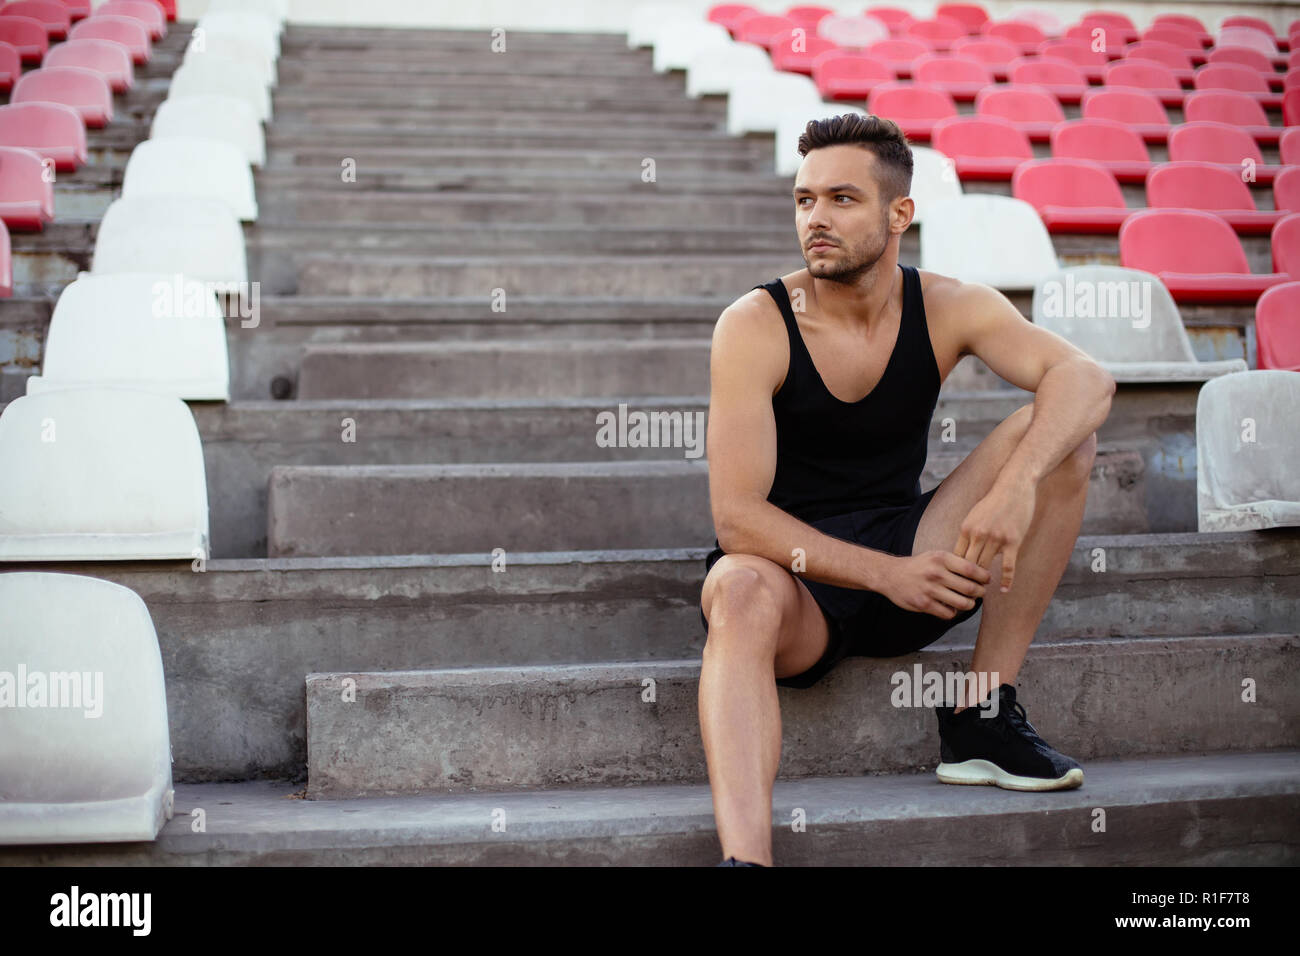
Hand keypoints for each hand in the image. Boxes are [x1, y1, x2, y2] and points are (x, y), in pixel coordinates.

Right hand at [880, 551, 989, 619]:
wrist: (891, 575)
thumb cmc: (919, 566)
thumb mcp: (936, 556)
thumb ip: (956, 563)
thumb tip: (981, 574)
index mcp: (941, 559)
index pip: (972, 569)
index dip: (984, 577)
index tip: (986, 580)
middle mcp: (936, 573)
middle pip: (970, 588)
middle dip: (980, 593)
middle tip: (980, 592)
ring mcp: (929, 590)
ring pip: (962, 603)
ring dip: (969, 605)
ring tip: (967, 602)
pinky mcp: (923, 604)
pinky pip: (948, 613)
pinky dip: (953, 612)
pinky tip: (950, 607)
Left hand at [954, 478, 1036, 592]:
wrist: (1014, 486)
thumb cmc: (994, 501)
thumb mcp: (974, 515)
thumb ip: (968, 533)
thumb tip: (962, 551)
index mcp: (966, 529)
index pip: (956, 557)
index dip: (954, 572)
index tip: (953, 583)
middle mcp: (978, 535)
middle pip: (968, 565)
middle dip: (965, 580)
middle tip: (964, 594)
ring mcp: (995, 538)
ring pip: (986, 567)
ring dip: (983, 581)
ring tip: (980, 593)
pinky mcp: (1012, 541)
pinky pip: (1008, 566)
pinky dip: (1006, 580)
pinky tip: (1003, 590)